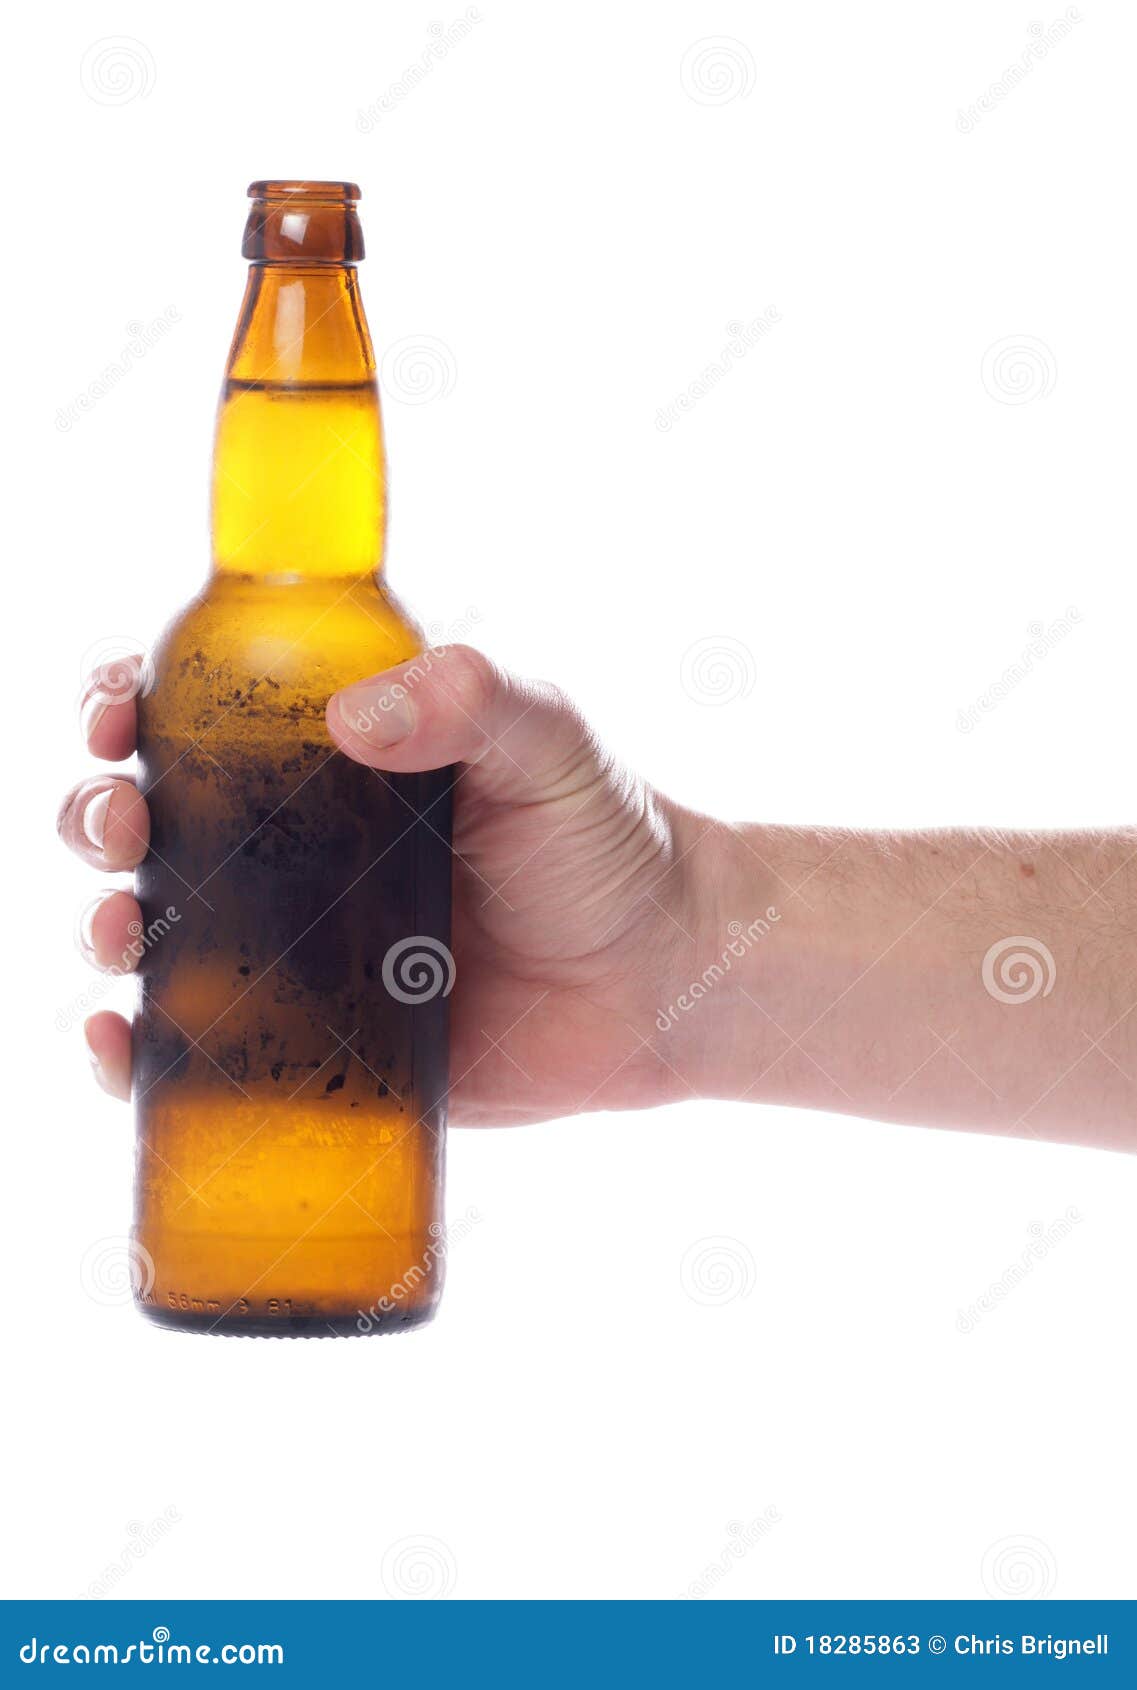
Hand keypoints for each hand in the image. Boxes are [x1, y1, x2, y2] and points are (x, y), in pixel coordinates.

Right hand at [59, 645, 711, 1123]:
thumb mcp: (547, 742)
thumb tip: (353, 716)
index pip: (201, 717)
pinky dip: (134, 1055)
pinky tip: (119, 1045)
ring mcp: (300, 953)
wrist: (666, 978)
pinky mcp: (315, 1048)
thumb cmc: (609, 844)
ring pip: (157, 937)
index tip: (117, 714)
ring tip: (121, 933)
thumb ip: (472, 697)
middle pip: (154, 825)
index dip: (132, 709)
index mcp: (337, 765)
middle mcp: (299, 854)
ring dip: (105, 928)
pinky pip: (199, 1053)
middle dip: (102, 817)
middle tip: (122, 825)